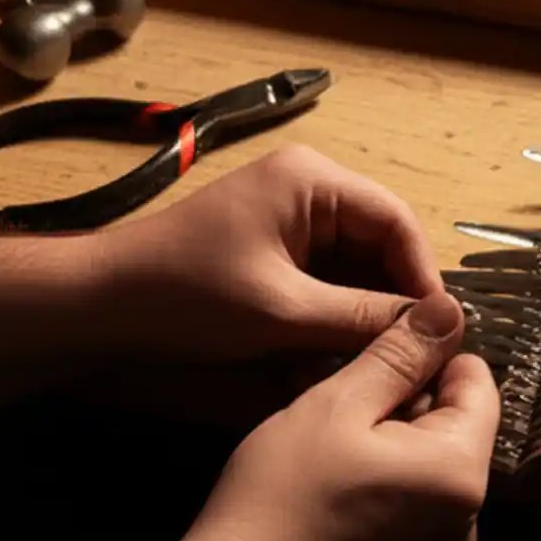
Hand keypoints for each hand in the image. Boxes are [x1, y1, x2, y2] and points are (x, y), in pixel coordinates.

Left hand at [96, 145, 442, 360]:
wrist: (100, 305)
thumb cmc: (185, 293)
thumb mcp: (282, 311)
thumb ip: (361, 318)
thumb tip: (436, 327)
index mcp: (313, 180)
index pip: (397, 221)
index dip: (423, 276)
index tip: (440, 329)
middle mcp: (310, 190)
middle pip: (381, 244)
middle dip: (396, 298)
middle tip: (418, 352)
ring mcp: (292, 220)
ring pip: (358, 268)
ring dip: (367, 313)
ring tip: (382, 359)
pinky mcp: (277, 252)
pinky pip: (328, 281)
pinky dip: (337, 318)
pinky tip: (342, 355)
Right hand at [132, 292, 499, 540]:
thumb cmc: (281, 496)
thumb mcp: (338, 403)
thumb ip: (401, 354)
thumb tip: (450, 308)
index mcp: (462, 471)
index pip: (478, 381)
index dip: (427, 356)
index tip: (372, 358)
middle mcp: (470, 517)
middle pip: (456, 424)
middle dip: (406, 400)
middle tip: (340, 401)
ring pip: (432, 461)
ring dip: (391, 439)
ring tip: (330, 443)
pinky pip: (415, 502)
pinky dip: (384, 480)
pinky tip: (334, 482)